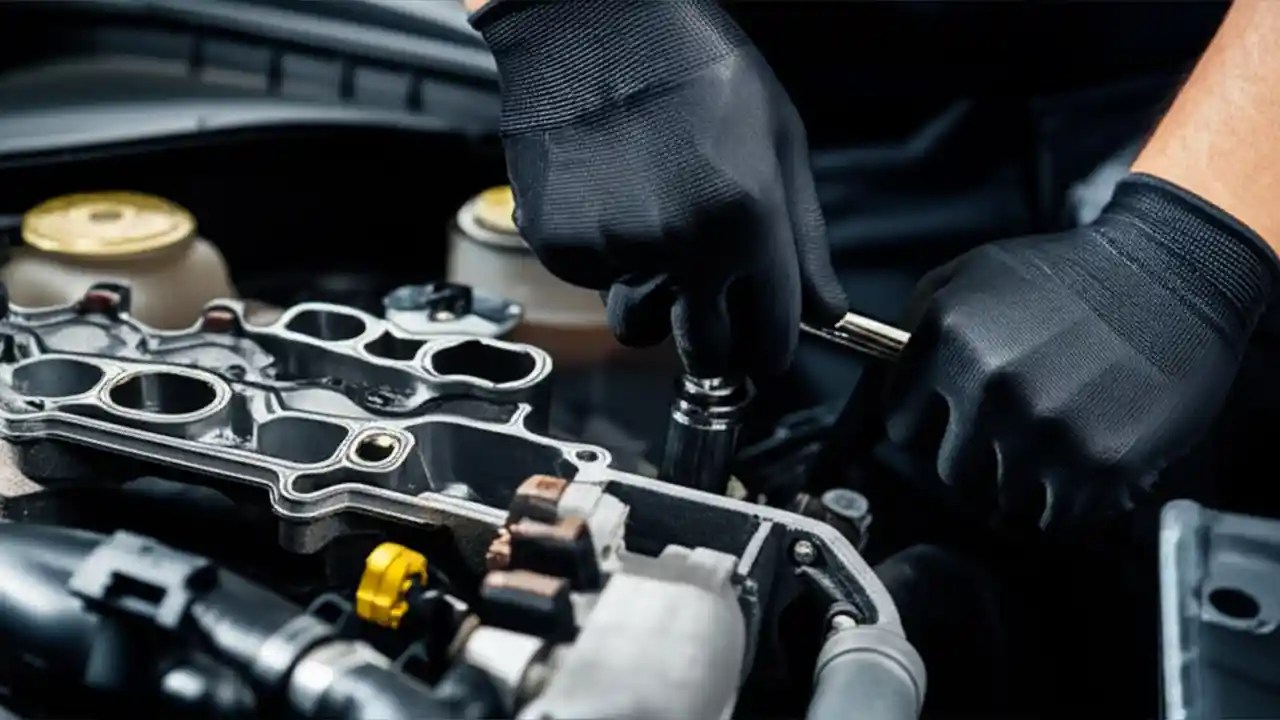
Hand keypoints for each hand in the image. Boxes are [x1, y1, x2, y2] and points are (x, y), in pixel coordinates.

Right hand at [470, 0, 846, 377]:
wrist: (593, 22)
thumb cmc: (693, 64)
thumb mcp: (779, 141)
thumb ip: (804, 239)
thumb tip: (827, 311)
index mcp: (745, 224)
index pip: (768, 341)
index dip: (768, 348)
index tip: (761, 342)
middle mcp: (679, 247)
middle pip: (701, 352)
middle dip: (712, 341)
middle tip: (709, 306)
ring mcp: (613, 248)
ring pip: (637, 315)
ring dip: (650, 297)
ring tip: (654, 229)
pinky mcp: (559, 242)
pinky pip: (592, 279)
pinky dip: (603, 254)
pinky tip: (612, 196)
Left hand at [884, 174, 1278, 529]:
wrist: (1168, 276)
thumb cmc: (1066, 274)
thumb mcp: (972, 272)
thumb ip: (917, 323)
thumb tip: (887, 373)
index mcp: (947, 341)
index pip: (901, 424)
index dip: (927, 424)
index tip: (949, 422)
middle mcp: (987, 388)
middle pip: (949, 470)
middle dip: (974, 455)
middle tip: (1010, 430)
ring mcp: (1041, 431)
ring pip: (999, 498)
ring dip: (1020, 479)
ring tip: (1051, 439)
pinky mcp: (1096, 465)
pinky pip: (1054, 516)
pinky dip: (1063, 500)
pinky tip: (1077, 461)